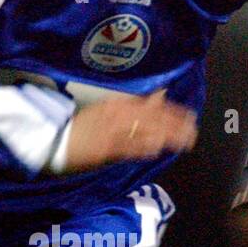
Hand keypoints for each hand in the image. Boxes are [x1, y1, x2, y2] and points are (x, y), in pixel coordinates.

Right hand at [62, 88, 197, 172]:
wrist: (54, 141)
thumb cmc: (81, 129)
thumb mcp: (105, 112)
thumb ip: (131, 108)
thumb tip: (158, 98)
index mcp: (116, 105)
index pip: (150, 106)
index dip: (172, 111)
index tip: (189, 117)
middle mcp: (116, 114)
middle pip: (152, 118)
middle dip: (175, 124)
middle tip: (193, 131)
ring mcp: (111, 131)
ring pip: (145, 131)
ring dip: (167, 136)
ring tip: (185, 141)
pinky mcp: (105, 148)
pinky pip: (128, 146)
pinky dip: (143, 146)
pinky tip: (158, 148)